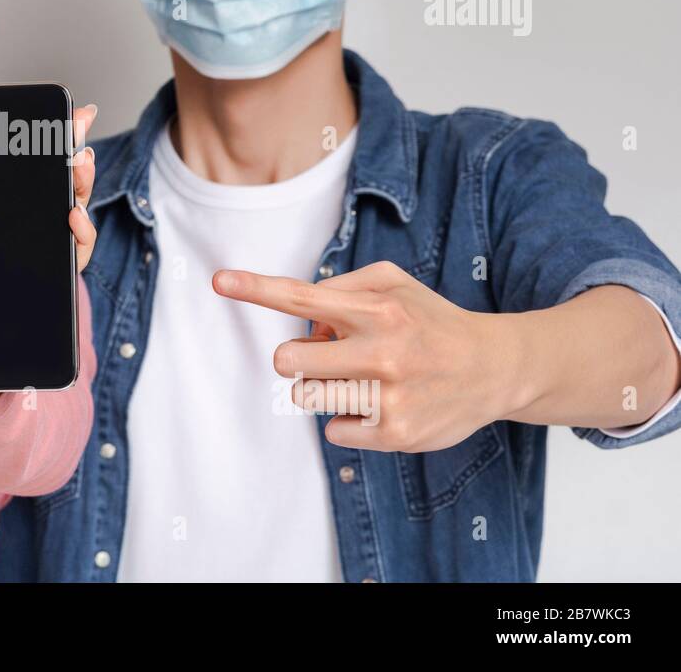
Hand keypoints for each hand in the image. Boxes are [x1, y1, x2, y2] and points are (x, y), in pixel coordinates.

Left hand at [0, 104, 98, 414]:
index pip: (8, 178)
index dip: (30, 145)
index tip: (47, 114)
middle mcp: (11, 241)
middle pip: (44, 189)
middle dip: (65, 153)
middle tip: (74, 127)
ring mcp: (31, 265)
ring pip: (64, 216)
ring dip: (78, 187)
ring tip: (77, 165)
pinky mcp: (46, 294)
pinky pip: (70, 260)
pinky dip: (79, 237)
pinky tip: (73, 219)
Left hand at [212, 260, 515, 451]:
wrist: (495, 369)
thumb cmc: (431, 321)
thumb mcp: (394, 285)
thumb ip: (342, 288)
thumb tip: (304, 318)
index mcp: (377, 309)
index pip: (301, 296)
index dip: (255, 289)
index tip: (218, 280)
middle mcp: (381, 351)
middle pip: (288, 360)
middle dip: (296, 358)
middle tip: (327, 355)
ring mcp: (387, 396)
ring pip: (305, 397)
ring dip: (321, 388)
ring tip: (359, 379)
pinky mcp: (393, 433)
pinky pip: (332, 429)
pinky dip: (347, 419)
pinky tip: (380, 404)